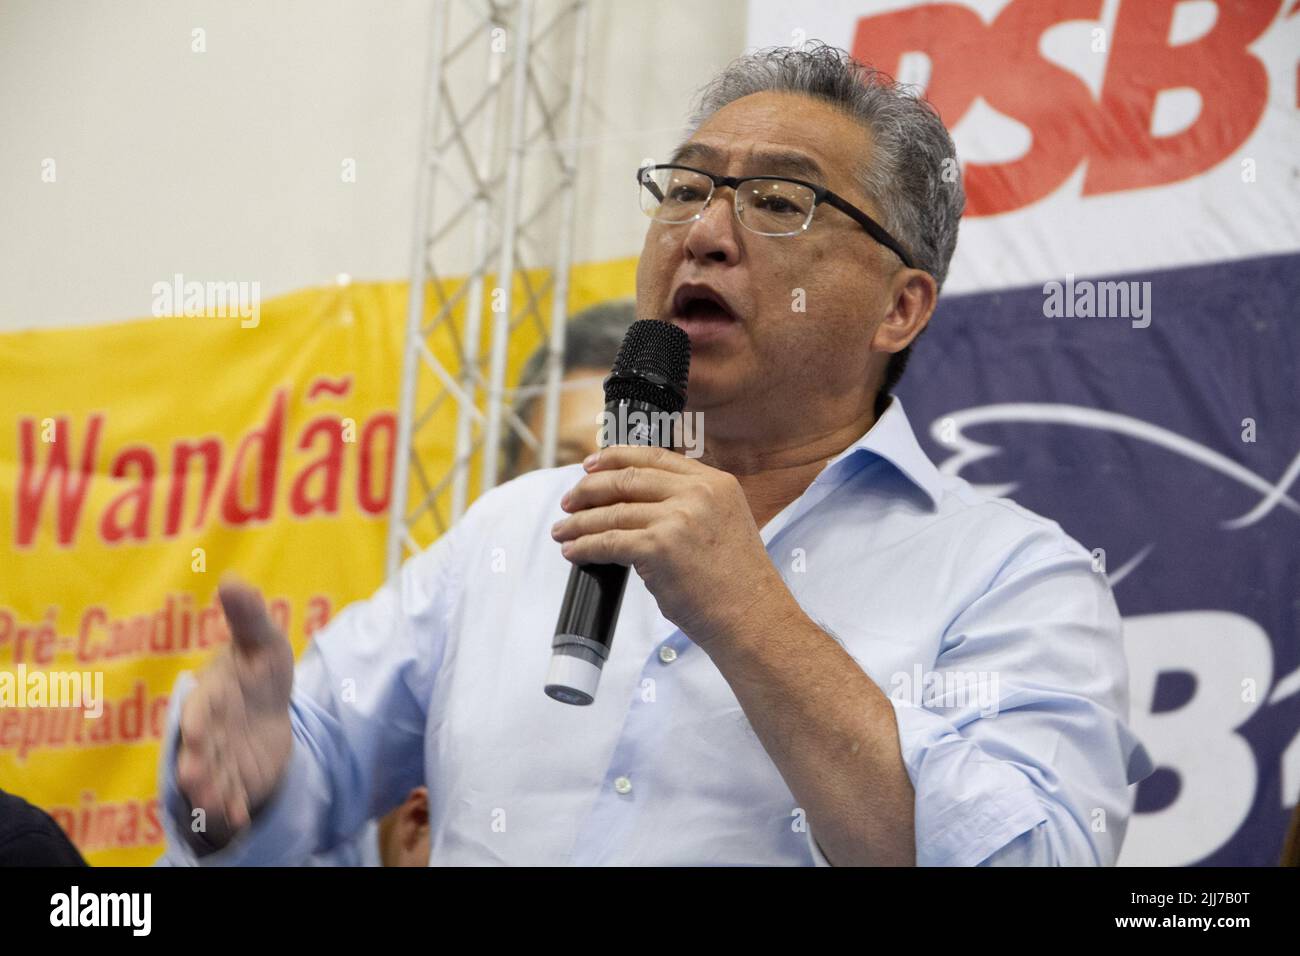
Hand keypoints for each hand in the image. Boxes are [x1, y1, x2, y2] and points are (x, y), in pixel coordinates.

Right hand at [176, 576, 293, 845]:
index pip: (202, 708)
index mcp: (211, 695)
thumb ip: (248, 616)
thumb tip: (231, 577)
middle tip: (194, 778)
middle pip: (200, 750)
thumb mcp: (263, 641)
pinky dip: (232, 810)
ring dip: (211, 793)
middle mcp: (208, 732)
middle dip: (196, 764)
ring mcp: (219, 760)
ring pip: (211, 779)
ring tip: (215, 806)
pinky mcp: (235, 782)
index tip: (195, 729)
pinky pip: (232, 798)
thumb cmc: (259, 669)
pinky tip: (238, 819)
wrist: (269, 709)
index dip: (198, 719)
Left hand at [550, 445, 795, 646]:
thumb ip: (690, 504)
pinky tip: (573, 552)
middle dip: (589, 489)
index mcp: (714, 482)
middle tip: (570, 500)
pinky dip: (584, 547)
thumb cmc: (737, 583)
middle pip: (627, 478)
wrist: (752, 617)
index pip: (655, 456)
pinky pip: (609, 542)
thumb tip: (638, 503)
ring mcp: (678, 519)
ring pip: (613, 512)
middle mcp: (697, 493)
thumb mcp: (724, 523)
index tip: (591, 465)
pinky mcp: (659, 548)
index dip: (616, 457)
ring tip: (563, 530)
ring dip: (580, 522)